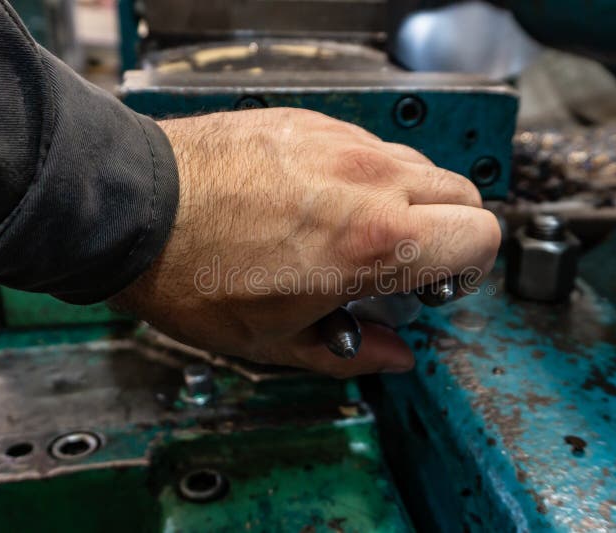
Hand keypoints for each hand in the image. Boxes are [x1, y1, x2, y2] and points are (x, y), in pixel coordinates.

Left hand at [111, 108, 499, 376]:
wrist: (134, 208)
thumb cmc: (193, 274)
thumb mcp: (274, 340)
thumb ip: (351, 352)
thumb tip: (395, 357)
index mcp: (375, 242)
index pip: (480, 237)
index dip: (472, 269)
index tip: (437, 285)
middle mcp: (370, 182)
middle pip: (464, 193)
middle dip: (452, 233)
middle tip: (408, 262)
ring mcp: (342, 144)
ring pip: (419, 165)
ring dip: (411, 201)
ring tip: (362, 230)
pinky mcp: (312, 122)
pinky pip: (369, 146)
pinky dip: (367, 175)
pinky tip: (324, 200)